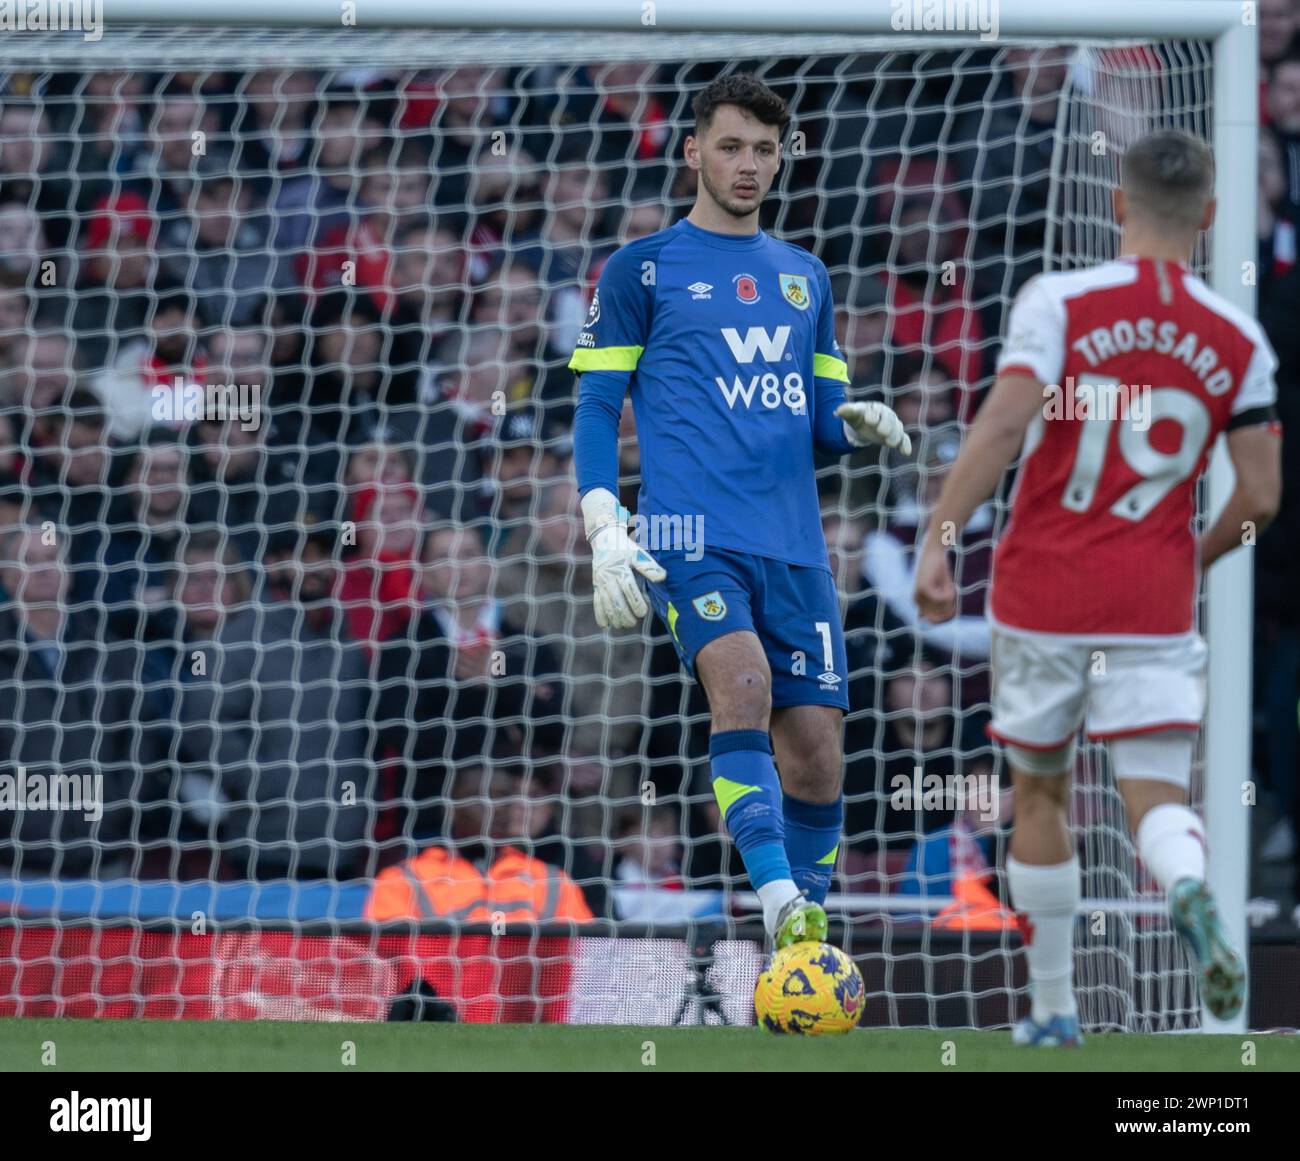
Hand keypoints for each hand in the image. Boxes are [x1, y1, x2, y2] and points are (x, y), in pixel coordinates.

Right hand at [580, 487, 665, 629]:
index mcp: (620, 568)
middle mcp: (608, 576)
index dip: (635, 602)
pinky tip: (605, 626)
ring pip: (606, 603)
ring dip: (614, 617)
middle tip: (634, 622)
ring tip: (624, 626)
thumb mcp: (638, 553)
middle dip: (624, 613)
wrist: (604, 538)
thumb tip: (662, 577)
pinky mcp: (596, 585)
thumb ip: (649, 566)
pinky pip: (596, 602)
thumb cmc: (625, 547)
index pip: (628, 588)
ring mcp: (600, 582)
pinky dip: (600, 615)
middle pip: (615, 599)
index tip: (642, 612)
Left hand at [835, 401, 912, 454]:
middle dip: (886, 425)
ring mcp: (893, 425)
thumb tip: (838, 411)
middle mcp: (887, 415)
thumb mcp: (852, 415)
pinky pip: (904, 439)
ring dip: (895, 436)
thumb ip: (847, 411)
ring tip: (890, 444)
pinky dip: (905, 445)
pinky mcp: (897, 436)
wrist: (866, 424)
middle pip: (889, 419)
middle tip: (881, 432)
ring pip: (897, 429)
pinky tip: (906, 452)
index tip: (868, 420)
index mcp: (875, 408)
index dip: (873, 416)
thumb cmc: (859, 417)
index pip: (876, 411)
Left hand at [914, 543, 957, 622]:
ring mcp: (919, 596)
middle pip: (940, 617)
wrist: (934, 552)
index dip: (948, 615)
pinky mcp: (924, 589)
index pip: (935, 620)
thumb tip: (935, 619)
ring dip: (951, 599)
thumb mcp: (942, 590)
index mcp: (919, 602)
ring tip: (949, 585)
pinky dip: (949, 593)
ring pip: (941, 609)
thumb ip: (941, 604)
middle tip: (952, 591)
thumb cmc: (939, 570)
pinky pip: (942, 599)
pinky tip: (948, 583)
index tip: (953, 603)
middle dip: (950, 607)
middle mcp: (916, 601)